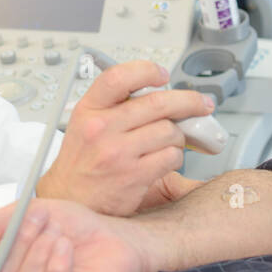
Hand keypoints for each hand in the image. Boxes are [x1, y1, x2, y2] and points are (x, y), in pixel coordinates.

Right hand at [37, 60, 215, 215]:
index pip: (119, 77)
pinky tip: (165, 160)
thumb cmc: (82, 163)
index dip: (147, 70)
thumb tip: (159, 93)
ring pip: (169, 131)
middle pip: (158, 102)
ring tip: (170, 142)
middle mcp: (102, 128)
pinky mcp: (133, 176)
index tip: (163, 75)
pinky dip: (175, 157)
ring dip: (178, 136)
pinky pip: (171, 156)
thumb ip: (115, 106)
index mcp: (89, 109)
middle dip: (189, 101)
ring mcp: (118, 152)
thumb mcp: (85, 124)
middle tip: (201, 104)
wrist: (71, 201)